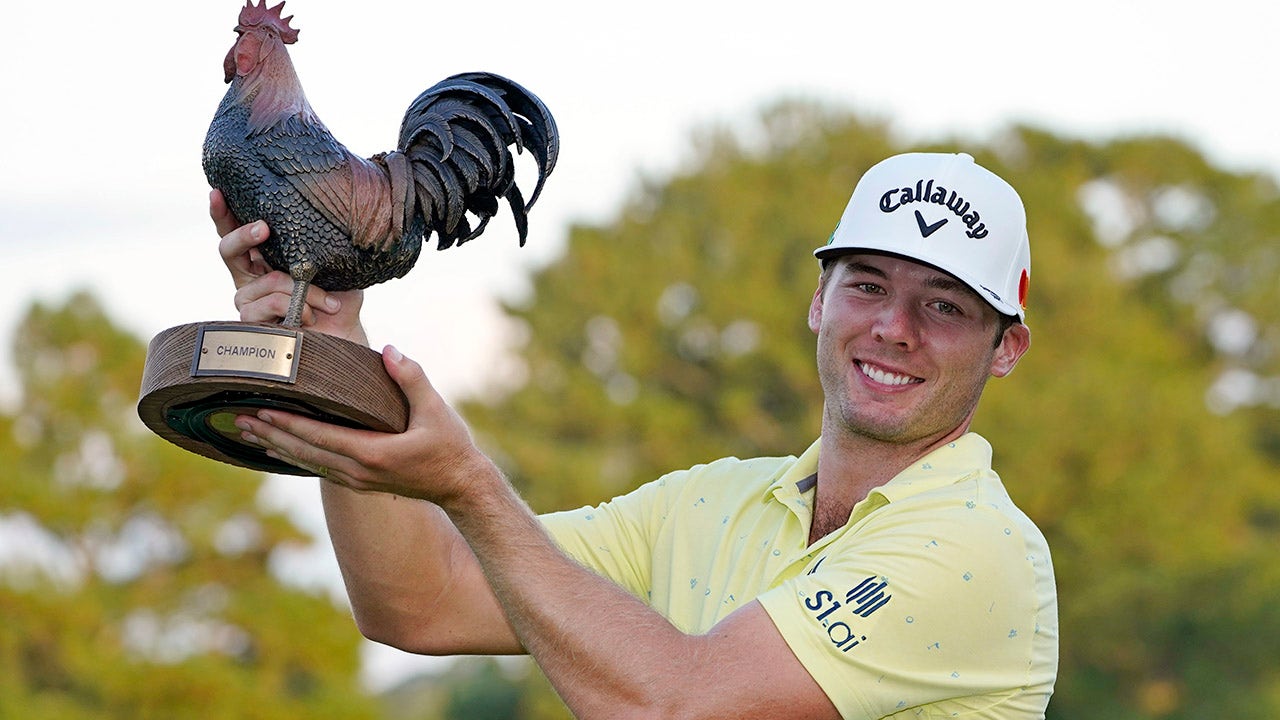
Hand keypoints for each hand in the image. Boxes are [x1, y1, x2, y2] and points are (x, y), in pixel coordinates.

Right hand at [210, 189, 366, 342]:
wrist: (344, 336)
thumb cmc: (338, 300)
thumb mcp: (334, 266)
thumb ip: (321, 245)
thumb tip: (325, 213)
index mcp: (263, 259)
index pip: (236, 231)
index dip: (222, 213)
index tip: (217, 191)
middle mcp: (249, 278)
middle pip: (228, 249)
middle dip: (244, 235)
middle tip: (264, 228)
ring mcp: (248, 301)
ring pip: (266, 280)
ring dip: (301, 289)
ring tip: (326, 302)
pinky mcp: (252, 323)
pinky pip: (271, 303)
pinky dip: (297, 306)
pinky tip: (311, 316)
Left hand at [235, 345, 496, 504]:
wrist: (461, 486)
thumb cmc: (450, 446)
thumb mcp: (436, 409)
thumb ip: (411, 378)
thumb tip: (389, 350)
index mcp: (372, 453)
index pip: (320, 436)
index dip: (289, 423)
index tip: (262, 409)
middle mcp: (358, 471)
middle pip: (304, 451)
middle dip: (271, 434)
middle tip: (239, 419)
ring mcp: (358, 480)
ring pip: (307, 462)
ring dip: (277, 446)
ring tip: (248, 433)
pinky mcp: (360, 482)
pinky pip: (319, 467)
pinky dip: (295, 456)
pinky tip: (279, 448)